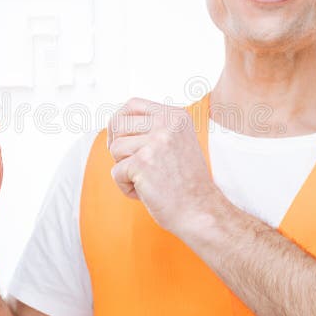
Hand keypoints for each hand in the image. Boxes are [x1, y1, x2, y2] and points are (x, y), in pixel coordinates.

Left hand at [107, 97, 221, 234]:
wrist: (201, 211)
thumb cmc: (186, 182)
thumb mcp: (177, 142)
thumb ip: (153, 129)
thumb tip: (115, 123)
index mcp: (175, 116)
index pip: (132, 104)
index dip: (119, 121)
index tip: (121, 140)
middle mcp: (167, 124)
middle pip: (117, 124)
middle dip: (118, 147)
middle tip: (133, 165)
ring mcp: (155, 143)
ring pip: (115, 148)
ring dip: (124, 169)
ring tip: (146, 180)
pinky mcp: (143, 163)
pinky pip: (116, 172)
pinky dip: (126, 187)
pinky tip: (146, 193)